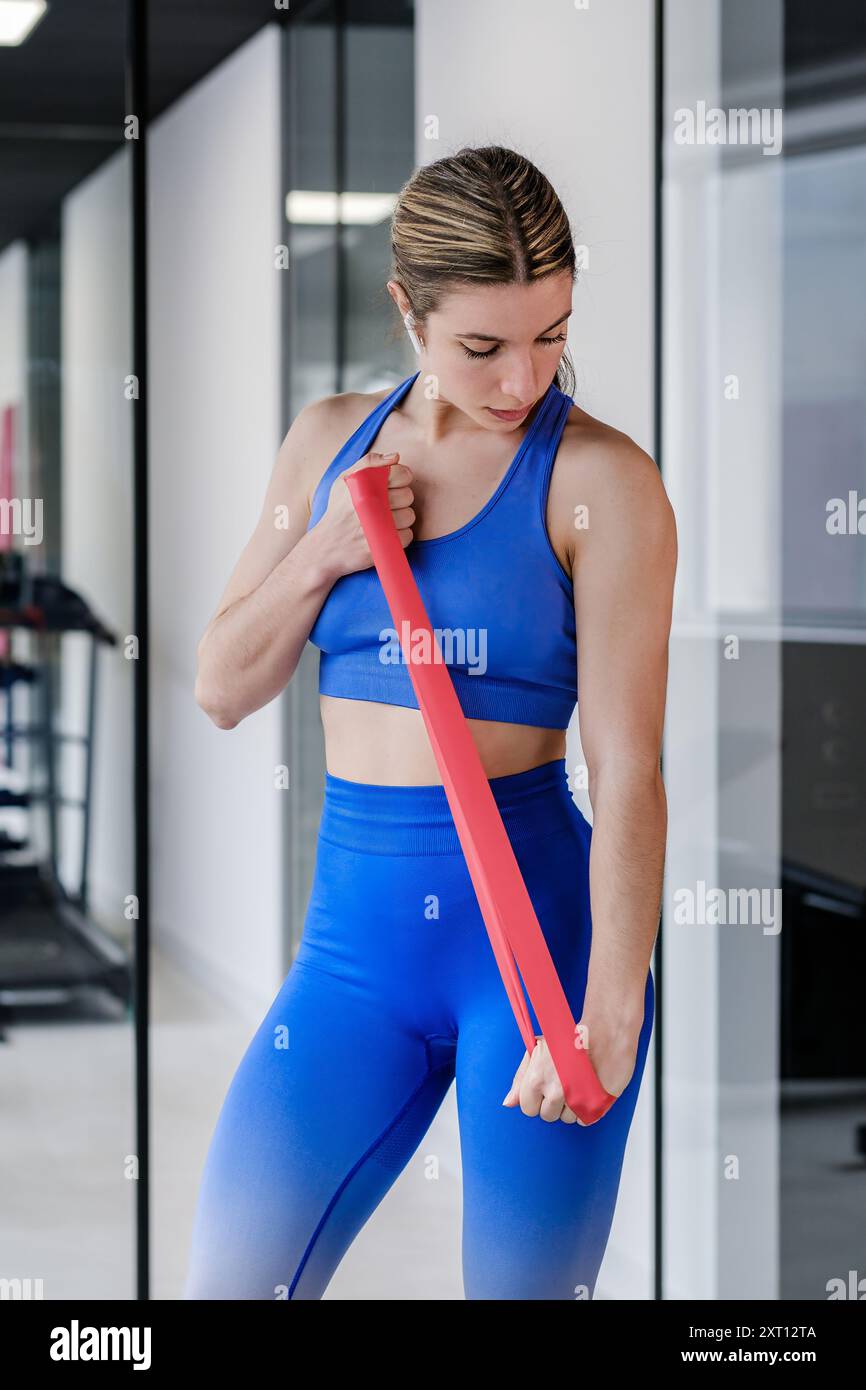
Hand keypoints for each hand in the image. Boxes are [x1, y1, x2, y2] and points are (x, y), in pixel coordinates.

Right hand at [318, 451, 413, 577]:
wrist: (325, 547)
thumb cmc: (337, 511)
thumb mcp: (344, 480)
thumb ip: (368, 462)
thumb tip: (395, 457)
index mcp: (363, 484)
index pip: (401, 474)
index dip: (401, 478)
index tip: (392, 486)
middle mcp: (369, 503)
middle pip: (408, 495)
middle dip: (400, 499)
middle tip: (385, 505)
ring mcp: (376, 525)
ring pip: (409, 516)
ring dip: (401, 519)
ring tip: (384, 519)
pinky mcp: (381, 545)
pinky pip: (407, 535)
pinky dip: (400, 535)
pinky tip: (384, 532)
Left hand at [502, 1014, 639, 1125]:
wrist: (605, 1033)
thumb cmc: (569, 1040)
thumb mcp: (537, 1052)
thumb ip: (520, 1079)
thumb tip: (508, 1103)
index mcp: (537, 1079)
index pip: (528, 1109)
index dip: (536, 1098)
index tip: (544, 1086)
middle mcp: (556, 1091)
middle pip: (547, 1116)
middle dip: (553, 1103)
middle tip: (562, 1082)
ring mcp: (576, 1100)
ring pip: (567, 1119)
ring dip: (571, 1106)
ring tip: (577, 1083)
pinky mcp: (596, 1106)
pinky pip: (584, 1120)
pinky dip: (586, 1109)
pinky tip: (588, 1090)